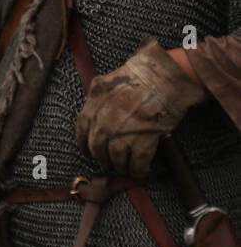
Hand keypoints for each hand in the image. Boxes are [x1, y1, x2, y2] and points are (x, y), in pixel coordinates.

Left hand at [75, 38, 207, 176]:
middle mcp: (105, 122)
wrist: (165, 77)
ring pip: (116, 158)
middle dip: (102, 158)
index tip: (87, 152)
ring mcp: (124, 132)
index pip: (81, 132)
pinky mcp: (145, 139)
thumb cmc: (139, 75)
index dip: (83, 145)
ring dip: (120, 166)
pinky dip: (138, 170)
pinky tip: (140, 171)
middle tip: (108, 162)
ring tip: (124, 168)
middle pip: (98, 149)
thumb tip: (92, 106)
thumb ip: (96, 97)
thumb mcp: (107, 82)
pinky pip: (138, 162)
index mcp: (93, 107)